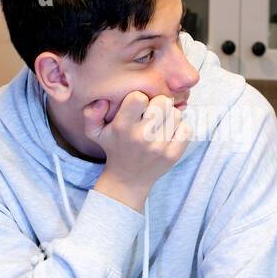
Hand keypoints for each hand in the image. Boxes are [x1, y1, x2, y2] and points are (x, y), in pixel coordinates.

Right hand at [85, 90, 191, 210]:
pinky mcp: (173, 155)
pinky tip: (168, 134)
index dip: (140, 98)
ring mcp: (159, 147)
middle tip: (152, 113)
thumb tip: (102, 101)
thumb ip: (90, 113)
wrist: (128, 179)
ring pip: (176, 114)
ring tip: (159, 125)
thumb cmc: (114, 148)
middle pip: (163, 102)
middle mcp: (141, 137)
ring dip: (169, 117)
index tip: (138, 107)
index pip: (138, 97)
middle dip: (158, 104)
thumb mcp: (95, 132)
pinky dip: (180, 128)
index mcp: (122, 127)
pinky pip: (186, 129)